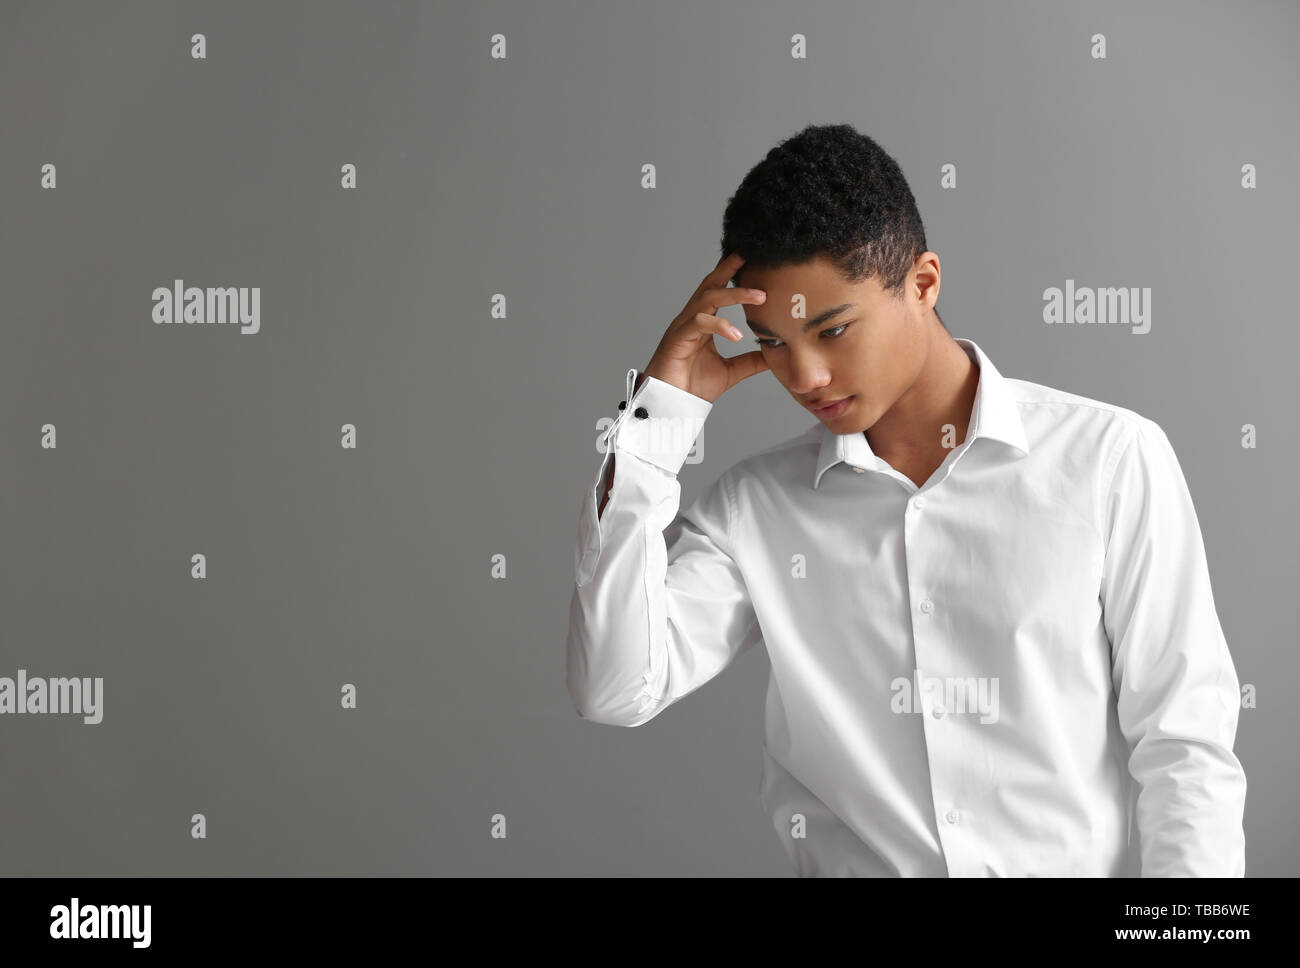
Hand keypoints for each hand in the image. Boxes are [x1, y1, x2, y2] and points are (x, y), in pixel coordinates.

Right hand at [641, 252, 768, 402]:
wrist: (671, 407)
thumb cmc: (692, 388)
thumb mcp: (731, 371)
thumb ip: (750, 361)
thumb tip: (772, 354)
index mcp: (702, 323)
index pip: (717, 291)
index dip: (731, 274)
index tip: (749, 259)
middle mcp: (691, 320)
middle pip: (710, 285)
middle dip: (728, 268)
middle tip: (749, 254)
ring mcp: (682, 327)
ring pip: (707, 300)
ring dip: (734, 294)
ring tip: (760, 296)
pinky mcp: (677, 339)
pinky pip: (699, 323)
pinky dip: (719, 325)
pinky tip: (736, 334)